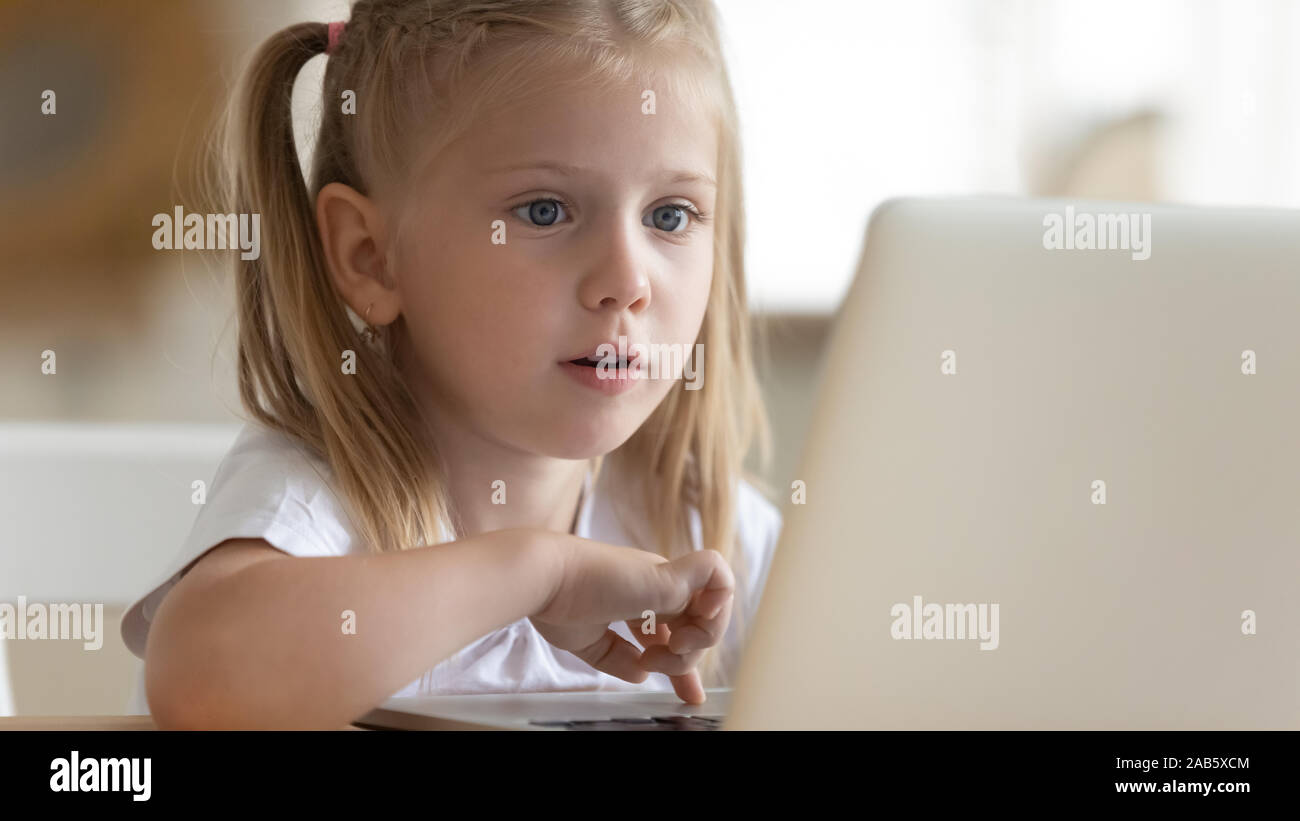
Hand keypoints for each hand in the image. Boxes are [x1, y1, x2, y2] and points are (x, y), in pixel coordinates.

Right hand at [530, 534, 734, 703]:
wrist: (545, 581)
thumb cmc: (557, 604)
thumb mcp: (591, 642)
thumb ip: (618, 658)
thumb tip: (644, 674)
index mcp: (639, 600)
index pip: (676, 634)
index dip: (685, 667)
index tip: (688, 696)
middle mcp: (657, 587)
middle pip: (697, 628)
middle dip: (686, 661)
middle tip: (651, 664)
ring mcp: (666, 579)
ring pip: (713, 611)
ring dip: (695, 644)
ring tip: (658, 654)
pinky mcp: (670, 574)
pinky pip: (718, 576)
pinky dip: (719, 602)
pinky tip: (688, 629)